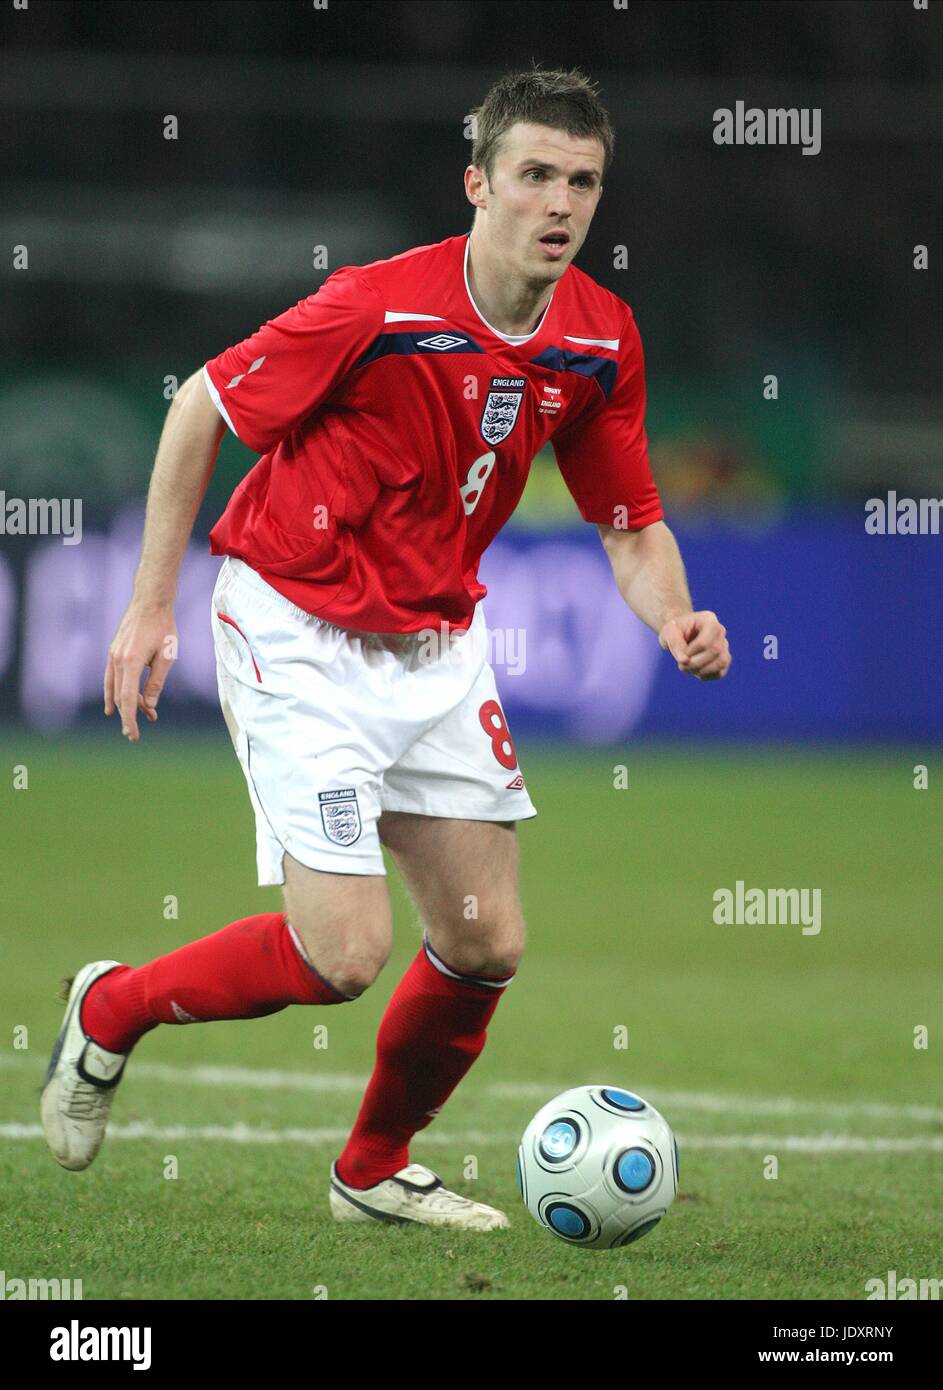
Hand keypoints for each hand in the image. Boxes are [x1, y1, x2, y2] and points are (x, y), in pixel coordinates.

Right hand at [104, 600, 177, 740]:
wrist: (150, 601)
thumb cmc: (163, 627)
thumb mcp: (166, 657)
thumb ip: (156, 682)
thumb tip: (150, 706)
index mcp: (131, 662)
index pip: (128, 699)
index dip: (130, 720)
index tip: (134, 735)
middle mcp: (117, 660)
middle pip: (120, 697)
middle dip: (128, 717)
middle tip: (136, 734)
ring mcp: (112, 655)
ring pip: (114, 688)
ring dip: (123, 706)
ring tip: (134, 720)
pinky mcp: (113, 651)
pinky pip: (111, 678)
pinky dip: (114, 693)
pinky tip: (114, 704)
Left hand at [659, 611, 730, 680]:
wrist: (679, 634)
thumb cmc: (674, 631)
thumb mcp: (668, 633)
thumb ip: (675, 644)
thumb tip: (685, 661)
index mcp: (708, 619)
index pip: (706, 639)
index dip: (693, 651)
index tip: (681, 653)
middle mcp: (720, 631)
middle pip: (715, 650)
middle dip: (696, 662)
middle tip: (681, 666)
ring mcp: (724, 646)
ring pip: (722, 662)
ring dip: (702, 670)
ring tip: (687, 669)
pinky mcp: (723, 660)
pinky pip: (720, 672)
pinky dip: (706, 675)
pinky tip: (695, 671)